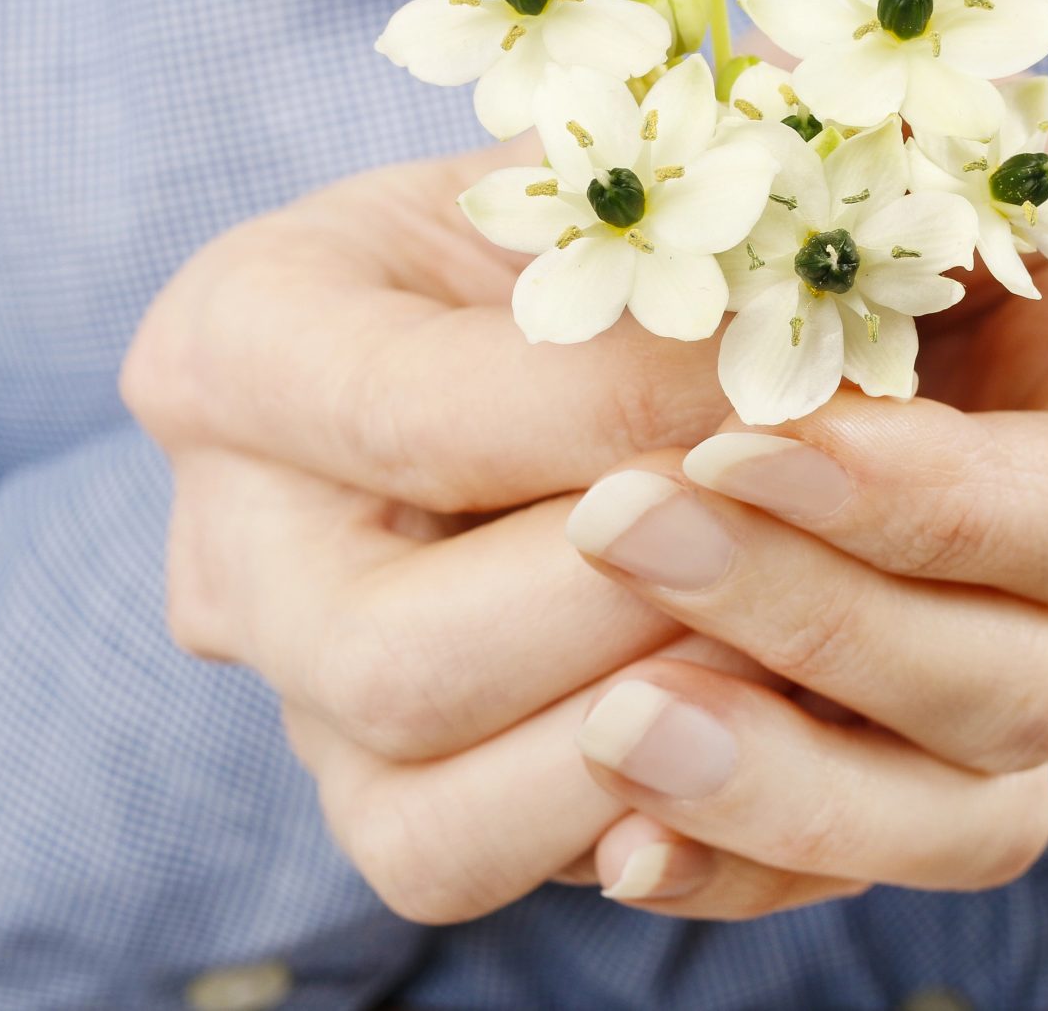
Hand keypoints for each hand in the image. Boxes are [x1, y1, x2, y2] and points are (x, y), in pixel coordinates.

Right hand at [122, 146, 761, 922]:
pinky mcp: (388, 801)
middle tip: (808, 540)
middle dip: (632, 610)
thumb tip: (817, 297)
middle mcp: (230, 549)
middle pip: (392, 661)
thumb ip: (669, 213)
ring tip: (807, 640)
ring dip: (652, 744)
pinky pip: (500, 871)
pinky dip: (661, 827)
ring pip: (428, 824)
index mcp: (235, 346)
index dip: (624, 409)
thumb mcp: (596, 176)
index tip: (801, 379)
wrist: (527, 344)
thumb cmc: (573, 232)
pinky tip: (784, 724)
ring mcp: (298, 703)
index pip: (413, 411)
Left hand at [559, 85, 1047, 915]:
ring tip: (614, 736)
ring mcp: (1016, 662)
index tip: (743, 437)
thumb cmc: (865, 121)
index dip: (934, 501)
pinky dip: (746, 857)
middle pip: (1034, 681)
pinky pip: (862, 852)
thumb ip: (843, 153)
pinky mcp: (910, 745)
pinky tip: (615, 839)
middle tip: (625, 534)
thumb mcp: (873, 94)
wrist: (845, 226)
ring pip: (967, 812)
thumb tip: (730, 191)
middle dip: (828, 622)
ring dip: (790, 780)